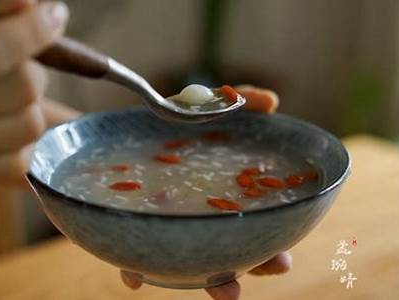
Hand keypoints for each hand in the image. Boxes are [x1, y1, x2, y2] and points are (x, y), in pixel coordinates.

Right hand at [0, 0, 70, 185]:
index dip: (31, 32)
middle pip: (25, 88)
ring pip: (30, 126)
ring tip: (6, 99)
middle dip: (33, 71)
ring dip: (31, 108)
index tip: (54, 15)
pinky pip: (21, 162)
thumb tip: (26, 4)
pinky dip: (24, 144)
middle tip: (20, 67)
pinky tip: (4, 126)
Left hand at [121, 86, 287, 299]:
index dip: (272, 246)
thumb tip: (272, 101)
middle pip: (231, 253)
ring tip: (227, 292)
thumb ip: (237, 102)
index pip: (252, 231)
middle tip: (273, 267)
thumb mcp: (200, 108)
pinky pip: (132, 258)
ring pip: (190, 266)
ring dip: (209, 282)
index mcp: (219, 202)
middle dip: (253, 266)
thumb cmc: (166, 129)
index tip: (285, 256)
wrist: (113, 136)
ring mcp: (163, 232)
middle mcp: (195, 223)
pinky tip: (137, 277)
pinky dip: (136, 270)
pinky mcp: (128, 233)